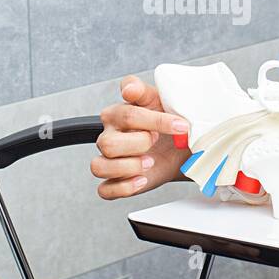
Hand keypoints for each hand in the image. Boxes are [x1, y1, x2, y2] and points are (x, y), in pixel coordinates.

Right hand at [94, 75, 189, 198]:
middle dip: (139, 144)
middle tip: (157, 141)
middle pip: (107, 144)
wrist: (179, 147)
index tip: (179, 125)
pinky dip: (124, 187)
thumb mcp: (161, 100)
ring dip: (128, 167)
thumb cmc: (167, 122)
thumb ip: (143, 91)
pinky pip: (104, 190)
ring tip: (150, 162)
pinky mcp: (115, 181)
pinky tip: (142, 179)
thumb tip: (129, 89)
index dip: (156, 121)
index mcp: (116, 114)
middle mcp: (109, 136)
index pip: (127, 115)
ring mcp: (109, 160)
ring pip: (99, 166)